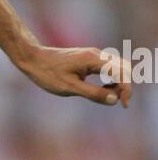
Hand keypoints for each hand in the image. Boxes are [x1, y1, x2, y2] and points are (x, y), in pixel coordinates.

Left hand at [16, 44, 131, 107]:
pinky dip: (113, 78)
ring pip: (119, 66)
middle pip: (124, 68)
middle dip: (126, 86)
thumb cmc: (48, 74)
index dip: (126, 89)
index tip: (124, 105)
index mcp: (93, 60)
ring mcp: (94, 55)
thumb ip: (93, 94)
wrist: (34, 58)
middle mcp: (97, 54)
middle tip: (119, 103)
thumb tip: (114, 100)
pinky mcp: (90, 58)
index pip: (121, 72)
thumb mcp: (69, 88)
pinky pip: (110, 67)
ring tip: (109, 97)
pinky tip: (104, 89)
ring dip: (120, 82)